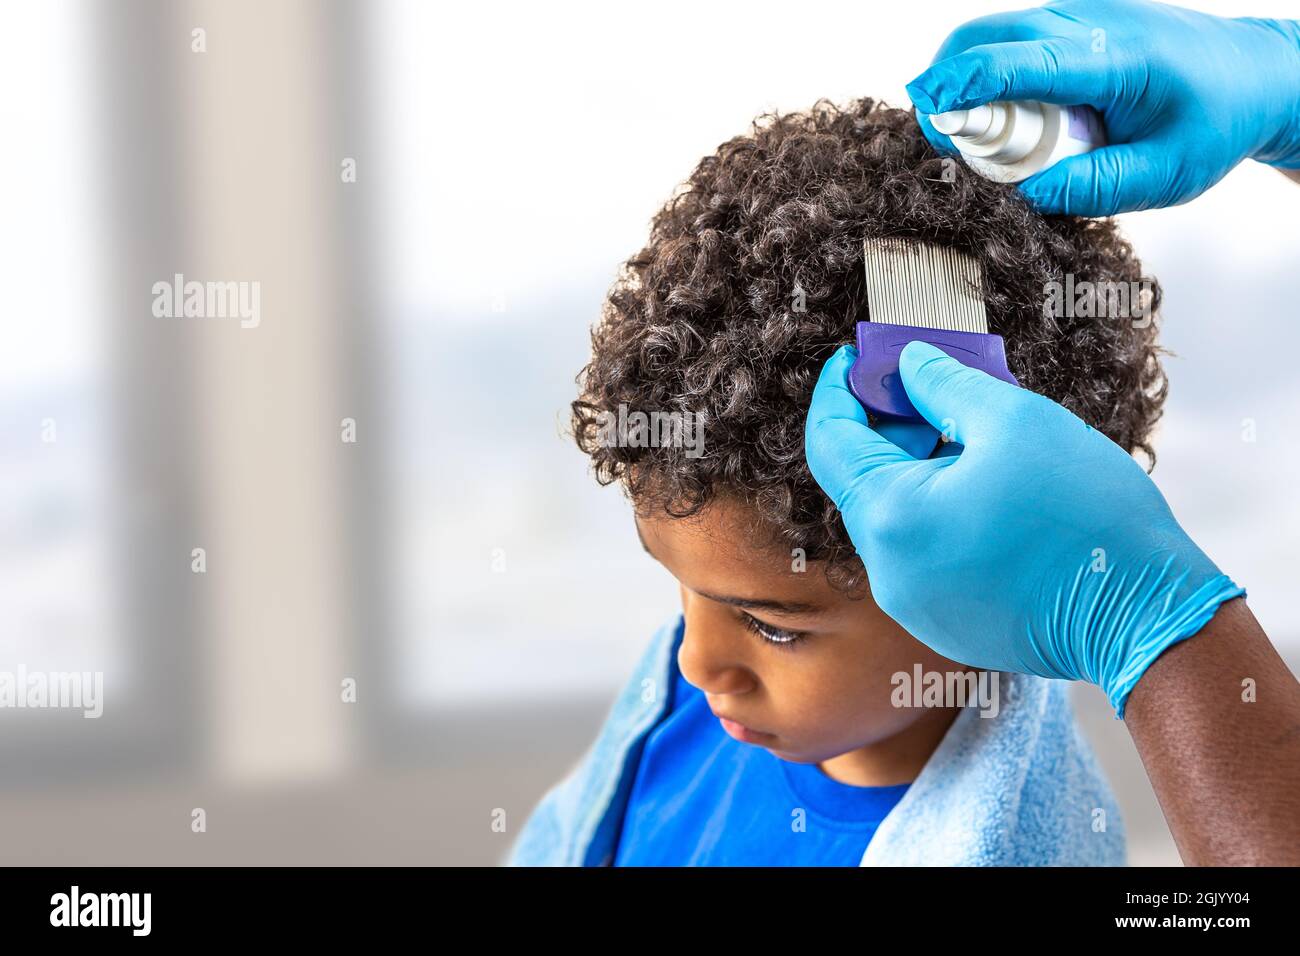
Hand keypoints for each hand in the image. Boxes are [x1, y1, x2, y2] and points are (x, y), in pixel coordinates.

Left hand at [804, 342, 1244, 716]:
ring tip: (982, 439)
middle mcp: (888, 572)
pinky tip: (993, 491)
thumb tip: (908, 364)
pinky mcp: (946, 624)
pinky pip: (925, 554)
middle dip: (894, 428)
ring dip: (922, 470)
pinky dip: (942, 513)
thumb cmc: (1086, 516)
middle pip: (864, 480)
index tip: (855, 359)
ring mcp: (915, 605)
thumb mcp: (1015, 420)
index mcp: (891, 518)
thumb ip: (944, 383)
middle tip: (939, 389)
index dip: (838, 393)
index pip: (830, 442)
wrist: (1144, 618)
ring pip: (898, 517)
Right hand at [907, 0, 1299, 215]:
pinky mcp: (1075, 21)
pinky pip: (1013, 37)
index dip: (961, 84)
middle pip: (988, 36)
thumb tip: (1024, 196)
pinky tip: (999, 113)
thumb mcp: (1163, 175)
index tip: (925, 110)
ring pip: (994, 31)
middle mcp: (1091, 22)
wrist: (1258, 75)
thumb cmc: (1215, 122)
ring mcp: (1081, 14)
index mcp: (1115, 58)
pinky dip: (989, 71)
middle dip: (947, 81)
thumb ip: (1093, 187)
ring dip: (966, 77)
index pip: (1018, 61)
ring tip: (966, 132)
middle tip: (937, 136)